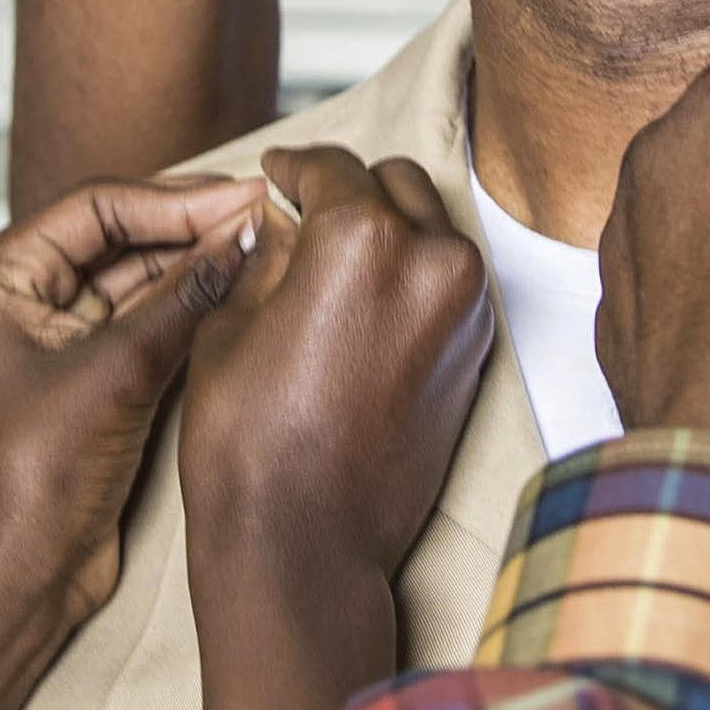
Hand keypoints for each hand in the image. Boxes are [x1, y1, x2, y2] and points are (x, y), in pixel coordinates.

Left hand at [0, 172, 267, 642]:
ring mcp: (51, 337)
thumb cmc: (33, 480)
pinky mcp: (86, 375)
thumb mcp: (115, 375)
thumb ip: (183, 299)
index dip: (175, 201)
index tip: (245, 196)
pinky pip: (144, 321)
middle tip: (266, 211)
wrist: (20, 577)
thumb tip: (246, 235)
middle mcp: (14, 298)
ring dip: (196, 263)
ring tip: (265, 243)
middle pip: (116, 236)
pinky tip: (239, 287)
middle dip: (191, 226)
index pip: (93, 207)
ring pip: (136, 278)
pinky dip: (189, 305)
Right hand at [176, 147, 495, 677]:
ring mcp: (465, 305)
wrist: (306, 543)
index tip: (276, 173)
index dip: (291, 166)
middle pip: (391, 184)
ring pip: (430, 227)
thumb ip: (267, 255)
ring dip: (387, 230)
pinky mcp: (479, 350)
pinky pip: (447, 281)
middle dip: (346, 194)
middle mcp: (431, 257)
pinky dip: (412, 275)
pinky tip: (364, 303)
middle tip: (302, 216)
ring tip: (334, 263)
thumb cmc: (252, 444)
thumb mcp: (230, 325)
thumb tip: (284, 220)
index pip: (329, 167)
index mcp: (363, 236)